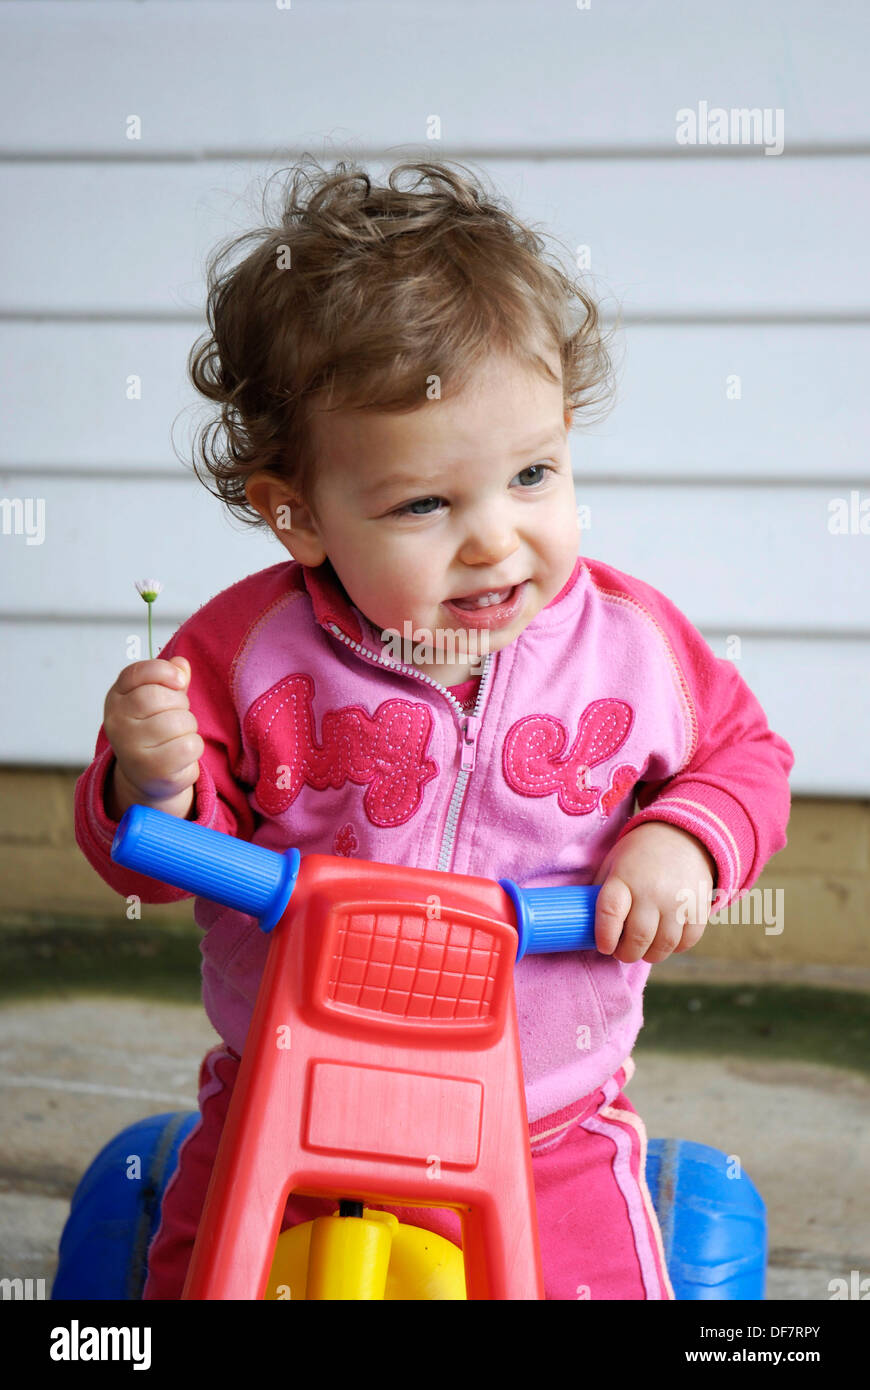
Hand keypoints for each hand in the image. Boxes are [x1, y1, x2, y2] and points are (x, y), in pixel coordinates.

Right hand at [103, 657, 202, 820]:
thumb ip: (168, 679)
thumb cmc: (153, 731)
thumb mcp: (157, 700)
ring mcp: (131, 748)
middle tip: (175, 716)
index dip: (163, 671)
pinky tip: (180, 754)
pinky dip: (194, 747)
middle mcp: (117, 723)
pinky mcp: (153, 769)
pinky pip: (190, 745)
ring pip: (180, 721)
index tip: (179, 680)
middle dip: (180, 703)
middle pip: (160, 696)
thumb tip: (180, 664)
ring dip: (188, 727)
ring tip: (175, 737)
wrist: (145, 776)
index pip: (137, 673)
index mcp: (116, 699)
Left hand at [592, 822, 715, 963]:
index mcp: (624, 878)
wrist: (681, 835)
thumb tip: (586, 924)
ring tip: (643, 949)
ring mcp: (678, 900)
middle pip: (638, 937)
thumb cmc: (638, 855)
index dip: (604, 937)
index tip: (604, 947)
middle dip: (626, 954)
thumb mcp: (613, 864)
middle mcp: (652, 890)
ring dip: (650, 955)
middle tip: (622, 952)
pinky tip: (665, 941)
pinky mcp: (698, 906)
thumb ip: (600, 893)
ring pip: (663, 945)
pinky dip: (675, 948)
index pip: (609, 913)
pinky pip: (687, 941)